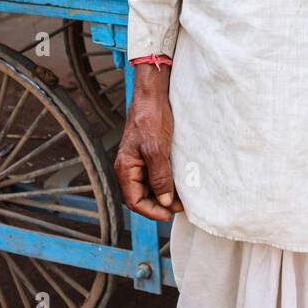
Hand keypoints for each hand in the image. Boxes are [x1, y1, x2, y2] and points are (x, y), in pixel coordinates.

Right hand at [114, 67, 183, 222]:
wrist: (152, 94)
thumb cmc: (150, 117)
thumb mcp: (157, 149)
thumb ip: (159, 177)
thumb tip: (164, 200)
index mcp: (125, 168)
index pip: (135, 202)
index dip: (153, 212)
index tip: (171, 214)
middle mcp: (128, 168)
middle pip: (142, 197)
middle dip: (160, 205)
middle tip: (181, 206)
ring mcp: (137, 161)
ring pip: (149, 187)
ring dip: (164, 194)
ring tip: (182, 196)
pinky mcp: (146, 154)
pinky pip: (154, 175)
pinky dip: (165, 182)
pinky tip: (179, 182)